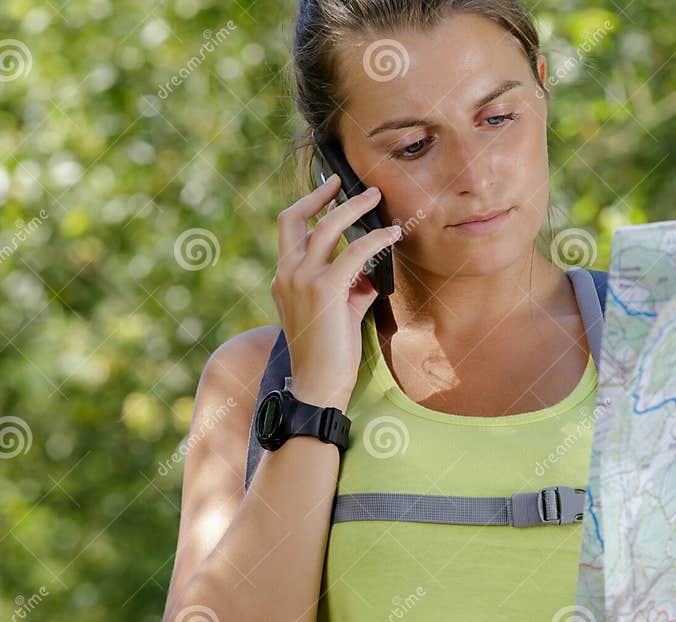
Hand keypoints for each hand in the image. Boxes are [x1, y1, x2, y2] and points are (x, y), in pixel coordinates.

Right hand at [271, 173, 401, 408]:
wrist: (319, 385)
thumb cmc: (331, 353)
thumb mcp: (339, 311)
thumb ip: (351, 287)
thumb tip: (372, 270)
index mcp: (283, 279)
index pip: (289, 230)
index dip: (307, 205)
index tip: (328, 189)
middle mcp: (286, 275)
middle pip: (295, 218)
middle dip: (321, 194)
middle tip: (347, 182)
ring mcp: (301, 281)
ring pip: (327, 227)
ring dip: (354, 208)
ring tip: (376, 198)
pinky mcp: (324, 290)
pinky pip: (353, 252)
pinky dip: (375, 239)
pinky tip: (391, 235)